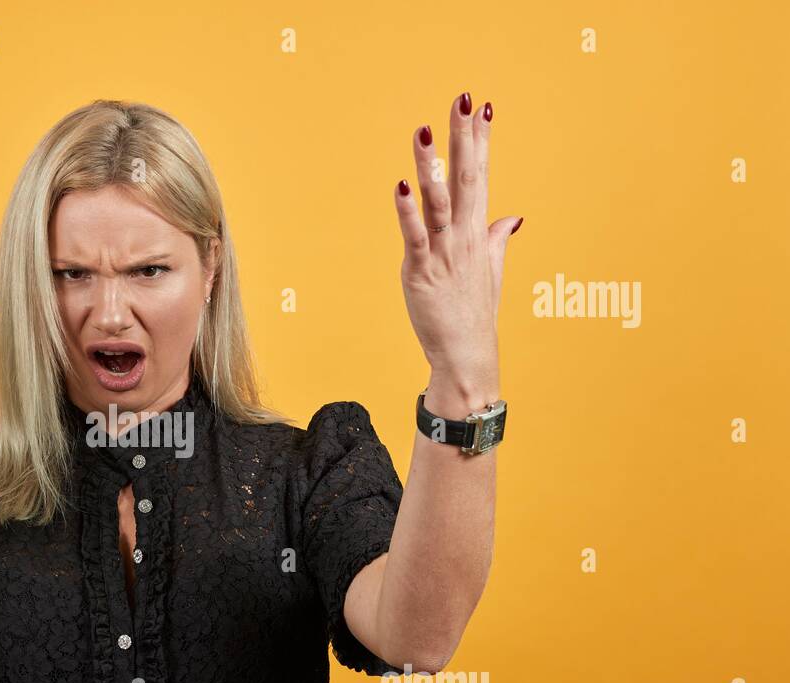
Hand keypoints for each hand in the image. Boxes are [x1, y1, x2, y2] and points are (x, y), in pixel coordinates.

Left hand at [394, 93, 518, 386]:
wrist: (466, 353)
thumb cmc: (473, 312)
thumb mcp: (489, 270)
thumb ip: (496, 239)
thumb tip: (511, 217)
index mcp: (477, 232)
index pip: (481, 176)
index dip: (480, 141)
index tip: (482, 107)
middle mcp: (463, 236)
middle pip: (466, 177)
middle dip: (463, 137)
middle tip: (462, 99)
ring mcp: (443, 252)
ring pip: (439, 201)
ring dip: (431, 166)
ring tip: (423, 131)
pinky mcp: (422, 271)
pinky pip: (416, 237)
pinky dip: (408, 212)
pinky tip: (400, 187)